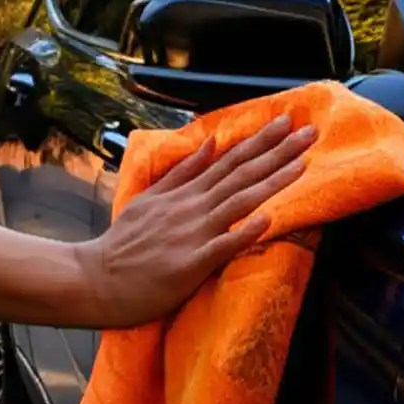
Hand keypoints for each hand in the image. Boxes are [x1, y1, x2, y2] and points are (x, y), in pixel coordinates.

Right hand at [76, 116, 315, 327]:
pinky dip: (245, 232)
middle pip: (242, 174)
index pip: (230, 160)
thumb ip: (183, 173)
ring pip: (239, 202)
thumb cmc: (125, 244)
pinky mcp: (190, 264)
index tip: (286, 122)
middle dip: (278, 152)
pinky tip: (268, 219)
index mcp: (185, 193)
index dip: (261, 141)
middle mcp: (193, 208)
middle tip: (309, 133)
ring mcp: (192, 234)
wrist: (93, 280)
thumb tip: (210, 144)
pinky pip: (223, 246)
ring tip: (301, 165)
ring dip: (271, 182)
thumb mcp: (150, 199)